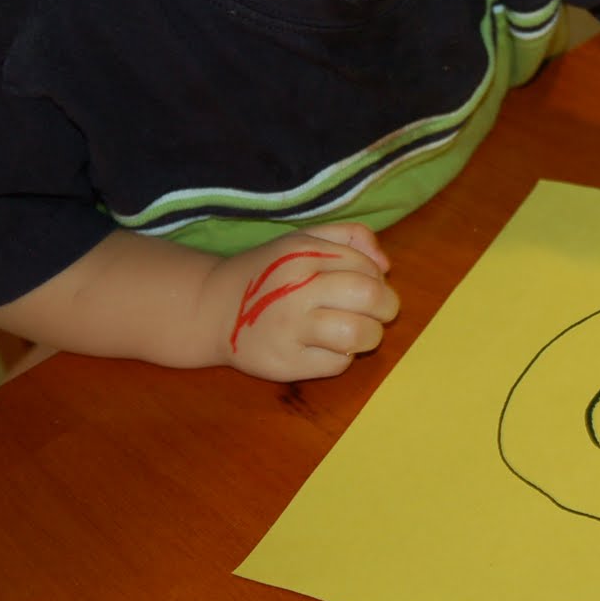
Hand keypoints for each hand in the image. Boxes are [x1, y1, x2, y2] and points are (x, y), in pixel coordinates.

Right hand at [207, 222, 398, 380]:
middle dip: (386, 307)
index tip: (365, 287)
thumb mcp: (304, 239)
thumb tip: (386, 266)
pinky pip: (337, 363)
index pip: (368, 268)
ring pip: (358, 334)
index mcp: (304, 253)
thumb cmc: (271, 273)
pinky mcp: (285, 363)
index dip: (377, 280)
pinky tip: (326, 347)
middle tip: (376, 312)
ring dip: (370, 335)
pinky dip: (342, 357)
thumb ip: (351, 237)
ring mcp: (289, 328)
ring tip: (358, 332)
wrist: (213, 308)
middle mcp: (296, 288)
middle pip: (370, 297)